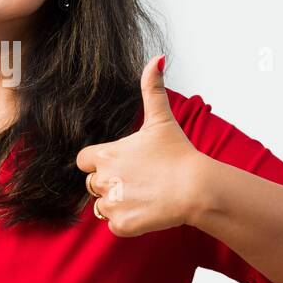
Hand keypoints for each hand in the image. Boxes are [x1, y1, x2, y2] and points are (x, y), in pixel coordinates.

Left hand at [75, 56, 211, 236]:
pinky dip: (128, 221)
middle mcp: (103, 179)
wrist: (198, 188)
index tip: (121, 163)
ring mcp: (112, 203)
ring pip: (102, 206)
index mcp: (105, 154)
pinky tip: (147, 210)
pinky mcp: (122, 223)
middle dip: (110, 183)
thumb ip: (152, 88)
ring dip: (118, 203)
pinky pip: (115, 224)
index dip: (99, 162)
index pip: (84, 160)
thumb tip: (156, 59)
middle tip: (139, 180)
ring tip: (144, 194)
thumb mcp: (161, 119)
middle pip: (92, 184)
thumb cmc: (179, 154)